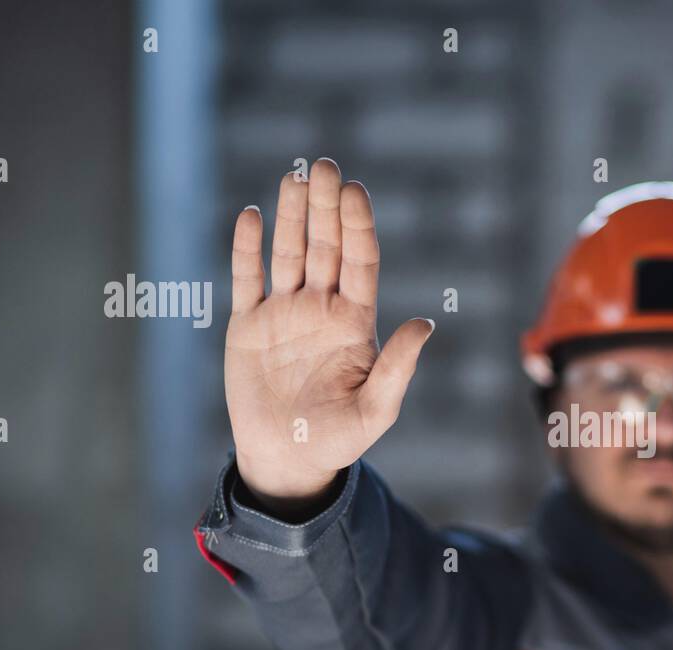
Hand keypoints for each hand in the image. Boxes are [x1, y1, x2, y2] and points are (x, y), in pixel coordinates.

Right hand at [224, 158, 433, 514]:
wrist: (289, 460)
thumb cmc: (339, 438)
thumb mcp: (376, 409)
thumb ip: (398, 367)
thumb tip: (426, 325)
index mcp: (354, 322)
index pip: (360, 263)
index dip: (358, 227)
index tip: (356, 193)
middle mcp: (320, 309)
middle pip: (325, 247)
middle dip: (326, 207)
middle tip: (327, 166)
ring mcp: (283, 314)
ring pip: (288, 253)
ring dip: (291, 216)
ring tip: (295, 176)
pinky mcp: (247, 326)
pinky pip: (246, 279)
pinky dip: (246, 248)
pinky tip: (250, 215)